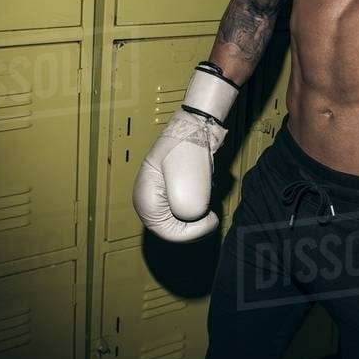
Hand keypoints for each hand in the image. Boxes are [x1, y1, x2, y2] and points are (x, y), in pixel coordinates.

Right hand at [131, 62, 238, 242]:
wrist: (196, 124)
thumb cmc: (189, 149)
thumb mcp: (189, 189)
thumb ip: (189, 212)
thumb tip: (193, 218)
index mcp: (145, 201)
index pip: (168, 234)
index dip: (193, 233)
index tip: (211, 220)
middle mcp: (148, 200)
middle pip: (173, 229)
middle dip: (195, 224)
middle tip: (213, 214)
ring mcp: (159, 194)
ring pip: (182, 219)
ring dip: (198, 214)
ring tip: (208, 197)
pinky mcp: (171, 189)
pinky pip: (186, 207)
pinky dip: (199, 204)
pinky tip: (206, 191)